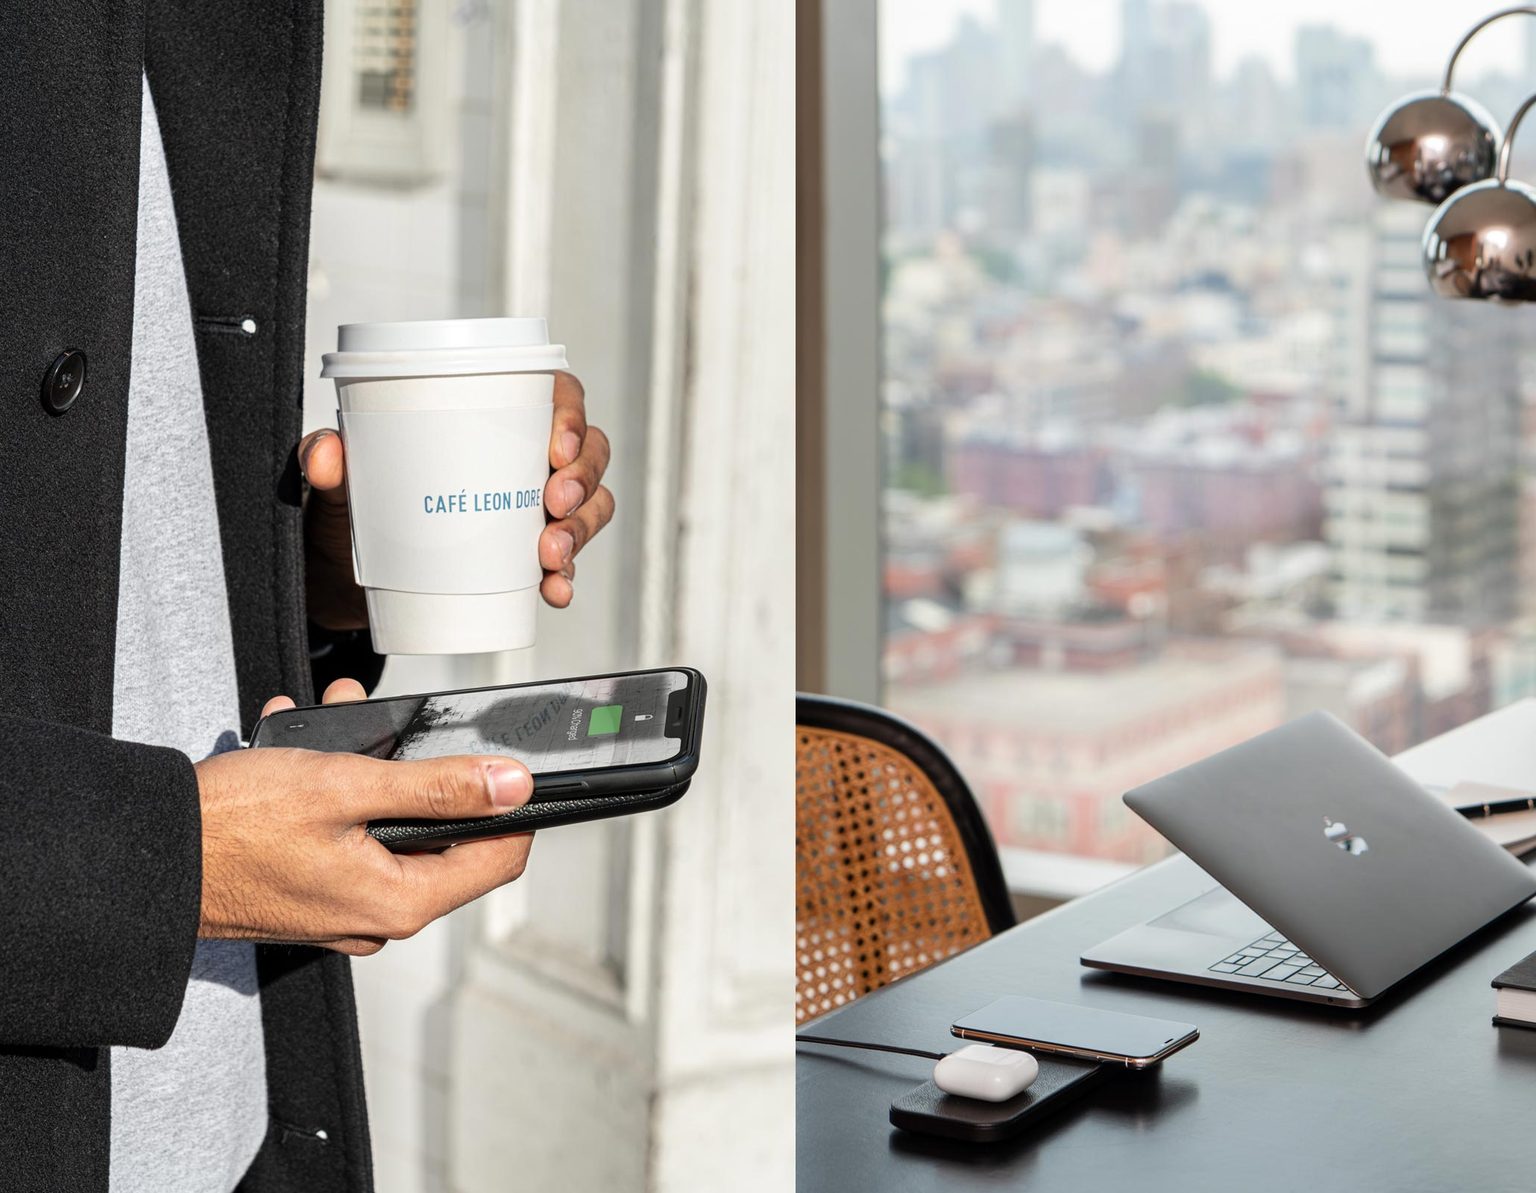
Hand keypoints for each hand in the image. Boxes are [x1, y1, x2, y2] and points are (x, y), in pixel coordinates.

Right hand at [196, 679, 535, 955]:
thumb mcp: (347, 787)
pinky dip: (332, 790)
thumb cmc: (233, 827)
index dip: (514, 807)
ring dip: (369, 769)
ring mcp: (341, 909)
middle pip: (440, 836)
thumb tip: (512, 784)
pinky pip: (343, 834)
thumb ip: (437, 787)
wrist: (142, 857)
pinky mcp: (309, 894)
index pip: (500, 858)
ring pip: (385, 824)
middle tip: (393, 726)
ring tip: (337, 723)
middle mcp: (376, 916)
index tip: (507, 764)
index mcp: (400, 901)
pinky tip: (300, 749)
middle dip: (421, 771)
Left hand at [300, 371, 615, 628]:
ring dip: (582, 529)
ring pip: (589, 505)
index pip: (554, 395)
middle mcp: (517, 459)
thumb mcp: (334, 484)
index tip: (555, 449)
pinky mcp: (523, 558)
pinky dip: (567, 578)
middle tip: (555, 503)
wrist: (342, 584)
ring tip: (550, 555)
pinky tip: (554, 590)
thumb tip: (326, 453)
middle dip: (583, 478)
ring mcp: (525, 509)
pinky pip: (567, 562)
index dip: (570, 415)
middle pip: (587, 451)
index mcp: (485, 419)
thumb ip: (322, 462)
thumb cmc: (348, 514)